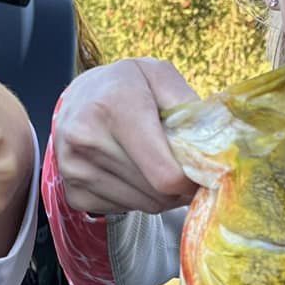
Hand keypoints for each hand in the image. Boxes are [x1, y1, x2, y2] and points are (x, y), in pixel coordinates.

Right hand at [50, 58, 199, 215]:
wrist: (77, 98)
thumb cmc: (124, 85)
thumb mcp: (158, 75)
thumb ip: (187, 104)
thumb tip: (212, 150)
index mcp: (113, 107)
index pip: (165, 174)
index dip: (192, 180)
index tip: (201, 171)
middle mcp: (86, 139)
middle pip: (158, 193)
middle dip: (179, 187)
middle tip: (183, 167)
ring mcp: (74, 170)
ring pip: (144, 205)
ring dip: (161, 194)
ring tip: (156, 165)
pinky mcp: (72, 193)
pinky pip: (124, 210)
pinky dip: (137, 197)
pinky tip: (132, 172)